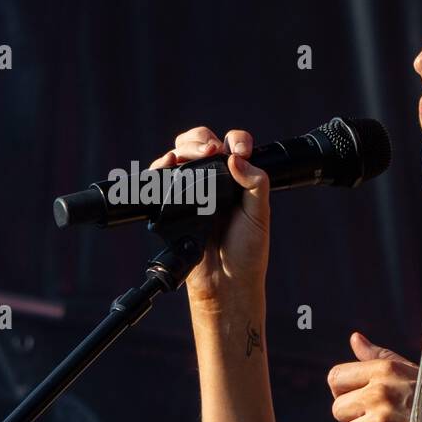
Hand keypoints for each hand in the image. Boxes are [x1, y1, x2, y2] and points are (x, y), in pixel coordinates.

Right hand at [147, 126, 269, 310]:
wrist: (225, 282)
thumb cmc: (247, 252)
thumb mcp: (259, 215)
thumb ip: (255, 184)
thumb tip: (237, 158)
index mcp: (238, 180)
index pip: (234, 146)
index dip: (236, 141)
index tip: (240, 151)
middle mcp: (214, 182)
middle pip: (200, 143)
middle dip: (202, 140)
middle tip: (211, 152)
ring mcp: (191, 192)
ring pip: (179, 155)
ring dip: (183, 149)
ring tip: (191, 157)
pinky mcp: (172, 205)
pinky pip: (162, 179)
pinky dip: (161, 167)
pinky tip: (170, 166)